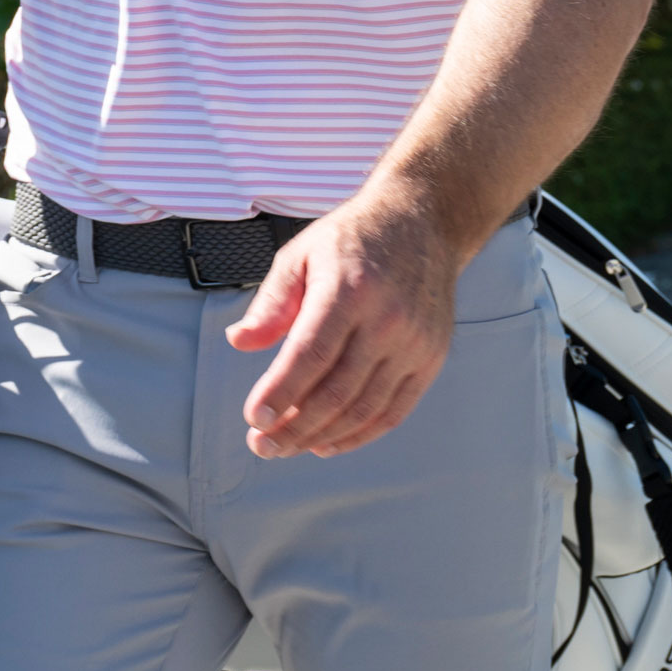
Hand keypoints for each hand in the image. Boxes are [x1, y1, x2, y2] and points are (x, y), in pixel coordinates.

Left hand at [225, 197, 459, 458]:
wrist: (422, 224)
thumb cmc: (351, 240)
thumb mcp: (299, 255)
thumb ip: (271, 302)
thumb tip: (240, 342)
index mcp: (349, 290)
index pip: (310, 355)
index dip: (281, 392)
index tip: (254, 419)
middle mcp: (387, 320)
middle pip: (337, 390)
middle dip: (295, 426)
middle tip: (262, 445)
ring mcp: (414, 343)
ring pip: (366, 408)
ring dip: (323, 436)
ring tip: (288, 447)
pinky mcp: (432, 358)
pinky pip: (395, 409)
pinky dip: (361, 434)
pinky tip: (328, 443)